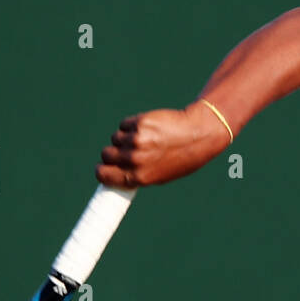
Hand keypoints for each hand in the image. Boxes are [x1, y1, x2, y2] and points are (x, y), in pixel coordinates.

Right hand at [95, 101, 231, 187]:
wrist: (198, 134)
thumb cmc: (181, 158)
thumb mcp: (160, 175)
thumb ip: (137, 175)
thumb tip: (114, 173)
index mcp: (139, 177)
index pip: (103, 175)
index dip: (101, 171)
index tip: (103, 167)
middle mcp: (135, 160)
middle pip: (106, 154)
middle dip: (112, 153)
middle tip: (126, 151)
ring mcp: (136, 141)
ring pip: (115, 138)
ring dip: (124, 138)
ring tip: (144, 139)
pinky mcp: (139, 123)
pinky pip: (124, 125)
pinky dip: (131, 126)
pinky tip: (147, 129)